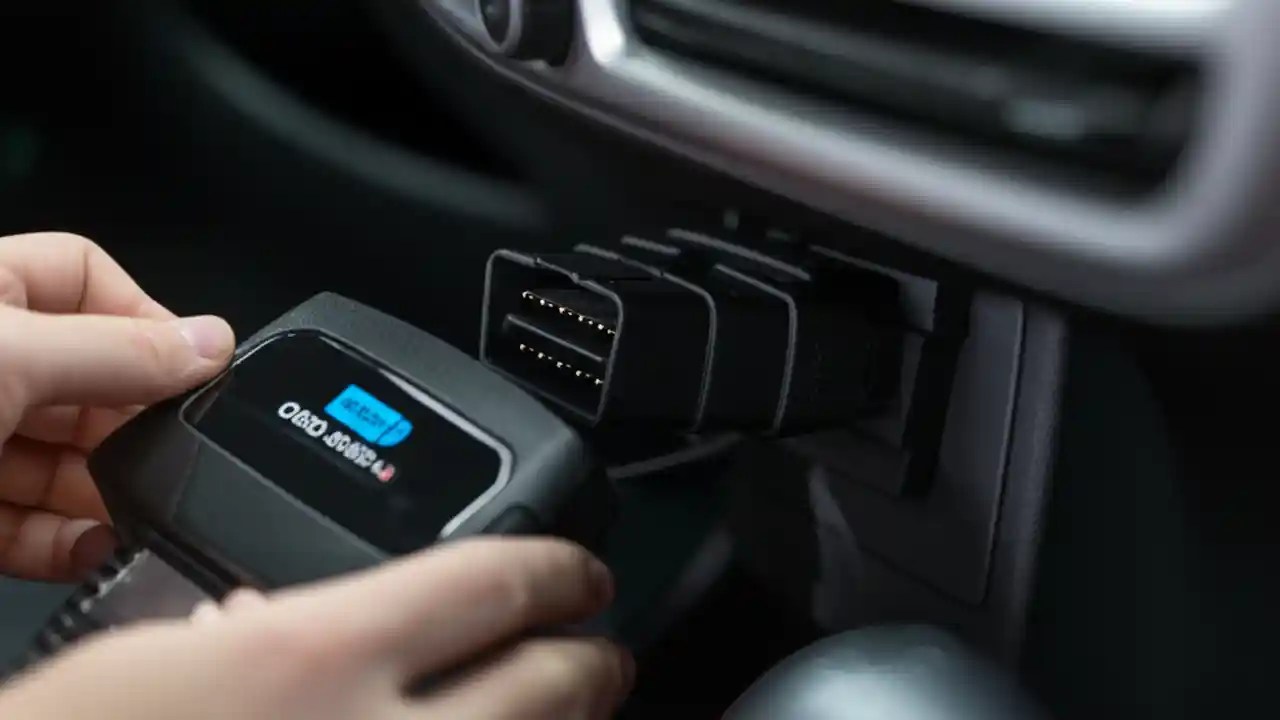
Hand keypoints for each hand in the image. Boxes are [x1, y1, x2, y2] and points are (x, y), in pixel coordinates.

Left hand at [0, 232, 234, 580]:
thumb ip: (115, 352)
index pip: (86, 278)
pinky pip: (32, 526)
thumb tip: (211, 343)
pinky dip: (70, 542)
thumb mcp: (2, 358)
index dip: (145, 318)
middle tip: (164, 452)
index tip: (190, 367)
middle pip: (87, 382)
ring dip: (110, 490)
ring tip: (137, 508)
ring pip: (65, 460)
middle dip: (130, 425)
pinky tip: (95, 546)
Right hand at [0, 537, 633, 719]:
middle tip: (604, 649)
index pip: (494, 581)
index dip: (559, 568)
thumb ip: (270, 633)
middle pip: (550, 683)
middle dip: (594, 660)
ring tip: (579, 710)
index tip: (580, 573)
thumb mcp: (164, 660)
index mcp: (318, 654)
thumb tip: (305, 618)